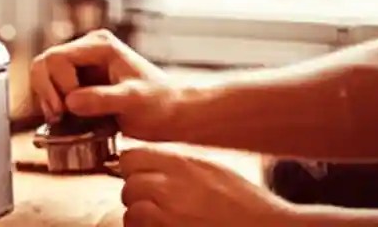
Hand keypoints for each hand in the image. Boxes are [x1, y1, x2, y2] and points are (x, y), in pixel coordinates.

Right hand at [30, 29, 180, 139]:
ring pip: (44, 76)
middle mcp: (87, 50)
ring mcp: (82, 65)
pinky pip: (53, 89)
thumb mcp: (134, 101)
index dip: (59, 86)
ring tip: (63, 120)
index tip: (73, 110)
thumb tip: (71, 102)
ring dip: (48, 99)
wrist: (174, 114)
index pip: (58, 58)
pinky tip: (67, 120)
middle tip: (60, 116)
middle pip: (44, 63)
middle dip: (47, 91)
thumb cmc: (161, 104)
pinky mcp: (80, 81)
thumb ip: (103, 99)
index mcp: (99, 45)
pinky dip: (53, 105)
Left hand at [119, 145, 294, 226]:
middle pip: (129, 186)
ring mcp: (168, 218)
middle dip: (138, 197)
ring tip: (164, 223)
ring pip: (132, 214)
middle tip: (157, 206)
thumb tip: (149, 164)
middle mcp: (171, 188)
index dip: (134, 169)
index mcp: (182, 166)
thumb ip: (179, 166)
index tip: (143, 179)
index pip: (130, 157)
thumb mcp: (214, 171)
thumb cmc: (248, 206)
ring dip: (142, 221)